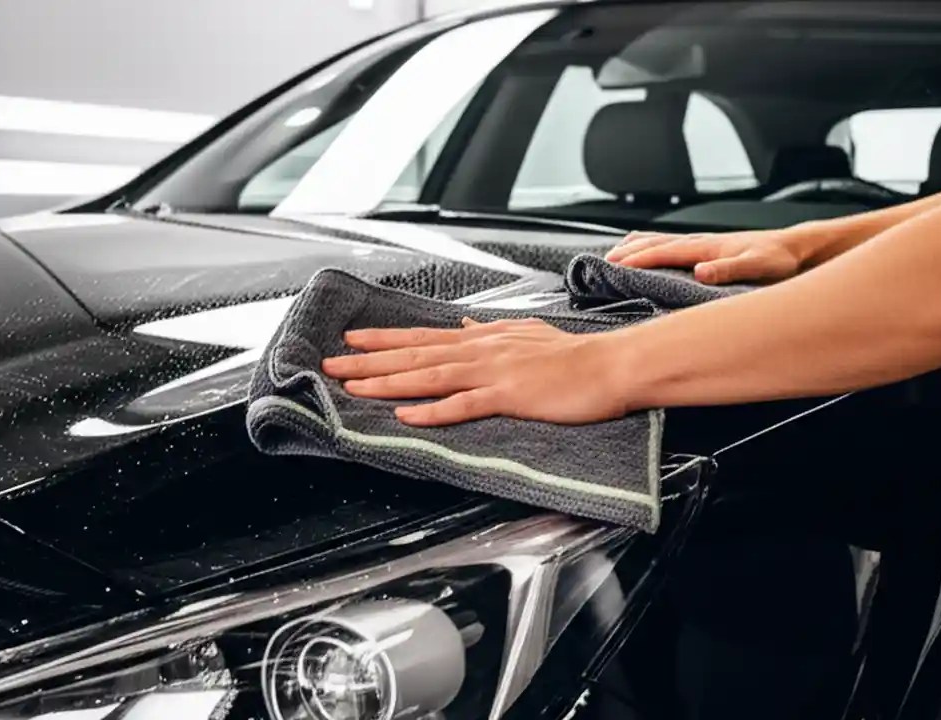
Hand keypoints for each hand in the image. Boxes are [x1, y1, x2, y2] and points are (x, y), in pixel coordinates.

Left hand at [321, 318, 629, 426]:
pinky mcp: (510, 395)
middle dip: (369, 360)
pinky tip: (407, 415)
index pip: (424, 337)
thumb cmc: (574, 356)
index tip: (352, 339)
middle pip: (416, 355)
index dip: (385, 339)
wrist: (609, 366)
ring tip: (352, 386)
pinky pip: (464, 405)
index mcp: (485, 338)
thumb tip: (463, 326)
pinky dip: (433, 410)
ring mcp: (494, 372)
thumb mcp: (528, 334)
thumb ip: (492, 331)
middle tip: (330, 363)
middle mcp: (482, 349)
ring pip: (430, 376)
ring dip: (388, 382)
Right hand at [605, 227, 819, 283]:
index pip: (662, 251)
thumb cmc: (778, 259)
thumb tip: (700, 271)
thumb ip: (729, 269)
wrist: (794, 249)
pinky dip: (649, 245)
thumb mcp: (758, 266)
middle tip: (603, 264)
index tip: (614, 268)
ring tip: (614, 255)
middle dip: (627, 252)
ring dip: (634, 246)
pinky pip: (669, 243)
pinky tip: (646, 249)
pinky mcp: (706, 247)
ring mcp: (701, 242)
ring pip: (658, 240)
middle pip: (654, 242)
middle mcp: (699, 241)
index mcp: (705, 245)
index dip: (636, 260)